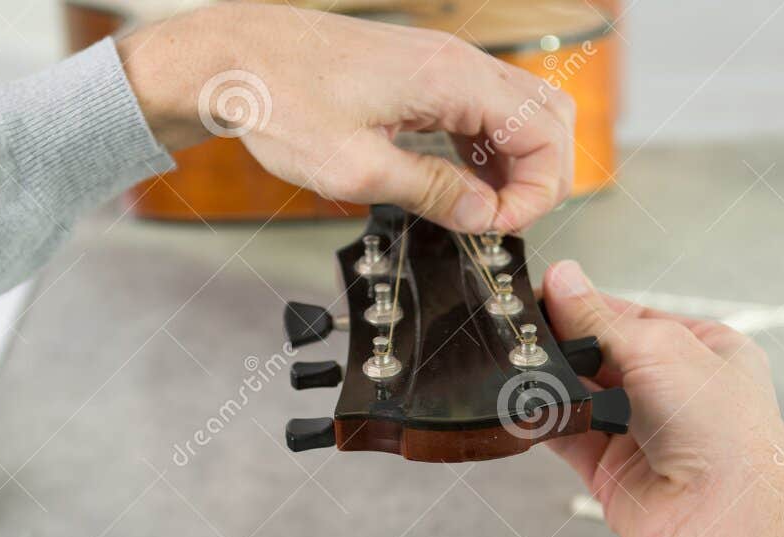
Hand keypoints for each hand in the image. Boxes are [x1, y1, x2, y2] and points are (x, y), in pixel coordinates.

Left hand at [117, 3, 573, 232]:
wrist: (235, 61)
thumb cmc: (280, 102)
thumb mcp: (356, 170)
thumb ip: (430, 193)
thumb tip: (482, 216)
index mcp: (450, 78)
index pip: (542, 133)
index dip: (534, 192)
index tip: (497, 228)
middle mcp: (456, 61)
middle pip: (547, 117)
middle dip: (540, 177)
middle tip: (503, 223)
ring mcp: (442, 63)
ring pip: (520, 112)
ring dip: (516, 165)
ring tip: (482, 211)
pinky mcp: (424, 73)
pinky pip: (483, 109)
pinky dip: (488, 150)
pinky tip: (463, 184)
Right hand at [542, 261, 783, 536]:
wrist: (725, 519)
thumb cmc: (726, 435)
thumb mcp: (660, 350)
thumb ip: (601, 319)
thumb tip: (564, 281)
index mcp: (704, 350)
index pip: (633, 316)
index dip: (589, 305)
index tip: (546, 293)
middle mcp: (674, 390)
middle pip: (603, 354)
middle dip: (568, 343)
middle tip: (527, 330)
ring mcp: (641, 431)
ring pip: (582, 394)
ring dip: (556, 381)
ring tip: (525, 364)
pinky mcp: (610, 469)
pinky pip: (568, 434)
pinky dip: (547, 419)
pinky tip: (529, 403)